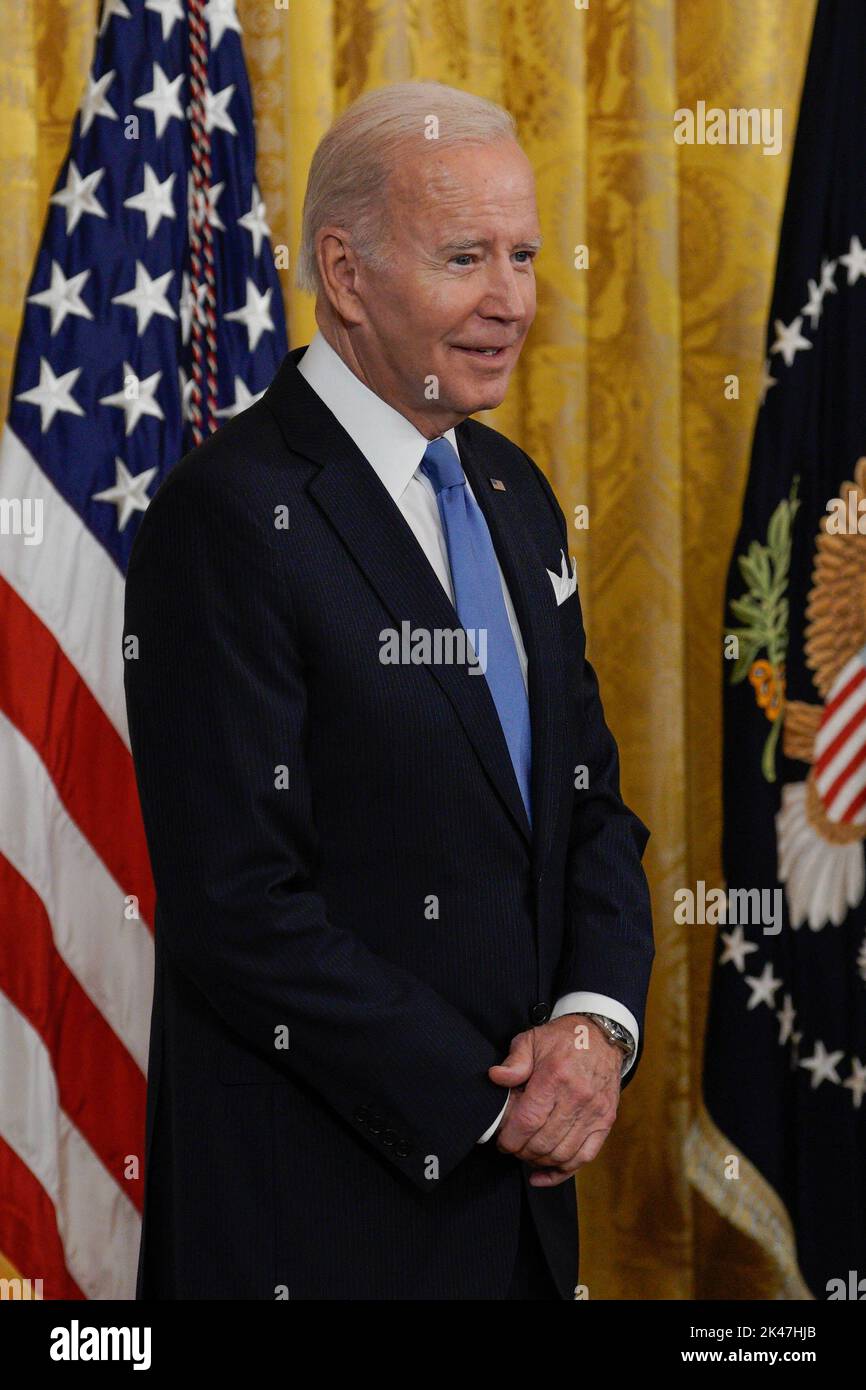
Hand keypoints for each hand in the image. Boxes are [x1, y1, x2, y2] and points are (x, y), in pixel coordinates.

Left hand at [488, 1015, 622, 1185]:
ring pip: (562, 1154)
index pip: (528, 1120)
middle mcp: (577, 1096)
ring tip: (527, 1154)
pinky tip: (544, 1174)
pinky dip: (563, 1172)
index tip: (502, 1142)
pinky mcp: (606, 1121)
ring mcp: (594, 1112)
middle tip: (512, 1147)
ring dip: (540, 1161)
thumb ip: (514, 1062)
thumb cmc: (563, 1038)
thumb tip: (495, 1077)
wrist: (602, 1035)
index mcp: (555, 1075)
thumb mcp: (532, 1039)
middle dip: (521, 1151)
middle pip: (544, 1142)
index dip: (511, 1138)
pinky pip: (584, 1157)